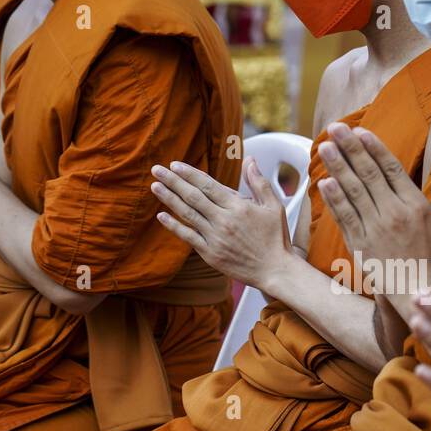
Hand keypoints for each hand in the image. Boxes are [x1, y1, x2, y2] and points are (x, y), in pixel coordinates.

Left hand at [151, 158, 291, 290]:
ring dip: (169, 199)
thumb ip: (259, 182)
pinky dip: (174, 226)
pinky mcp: (210, 253)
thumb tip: (250, 159)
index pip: (208, 185)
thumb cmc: (275, 238)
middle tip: (156, 170)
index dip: (189, 173)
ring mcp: (215, 238)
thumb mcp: (274, 206)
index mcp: (238, 206)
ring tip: (155, 186)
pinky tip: (161, 216)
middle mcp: (223, 220)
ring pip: (187, 214)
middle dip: (173, 181)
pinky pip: (188, 236)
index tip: (175, 165)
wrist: (274, 270)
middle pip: (193, 196)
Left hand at [318, 123, 430, 314]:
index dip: (374, 148)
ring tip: (325, 147)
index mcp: (416, 206)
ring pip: (353, 192)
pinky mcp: (360, 246)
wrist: (420, 295)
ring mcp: (375, 230)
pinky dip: (334, 200)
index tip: (361, 131)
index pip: (392, 169)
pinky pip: (345, 218)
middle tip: (335, 127)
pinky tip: (324, 183)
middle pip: (368, 174)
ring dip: (337, 167)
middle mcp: (394, 214)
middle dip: (350, 148)